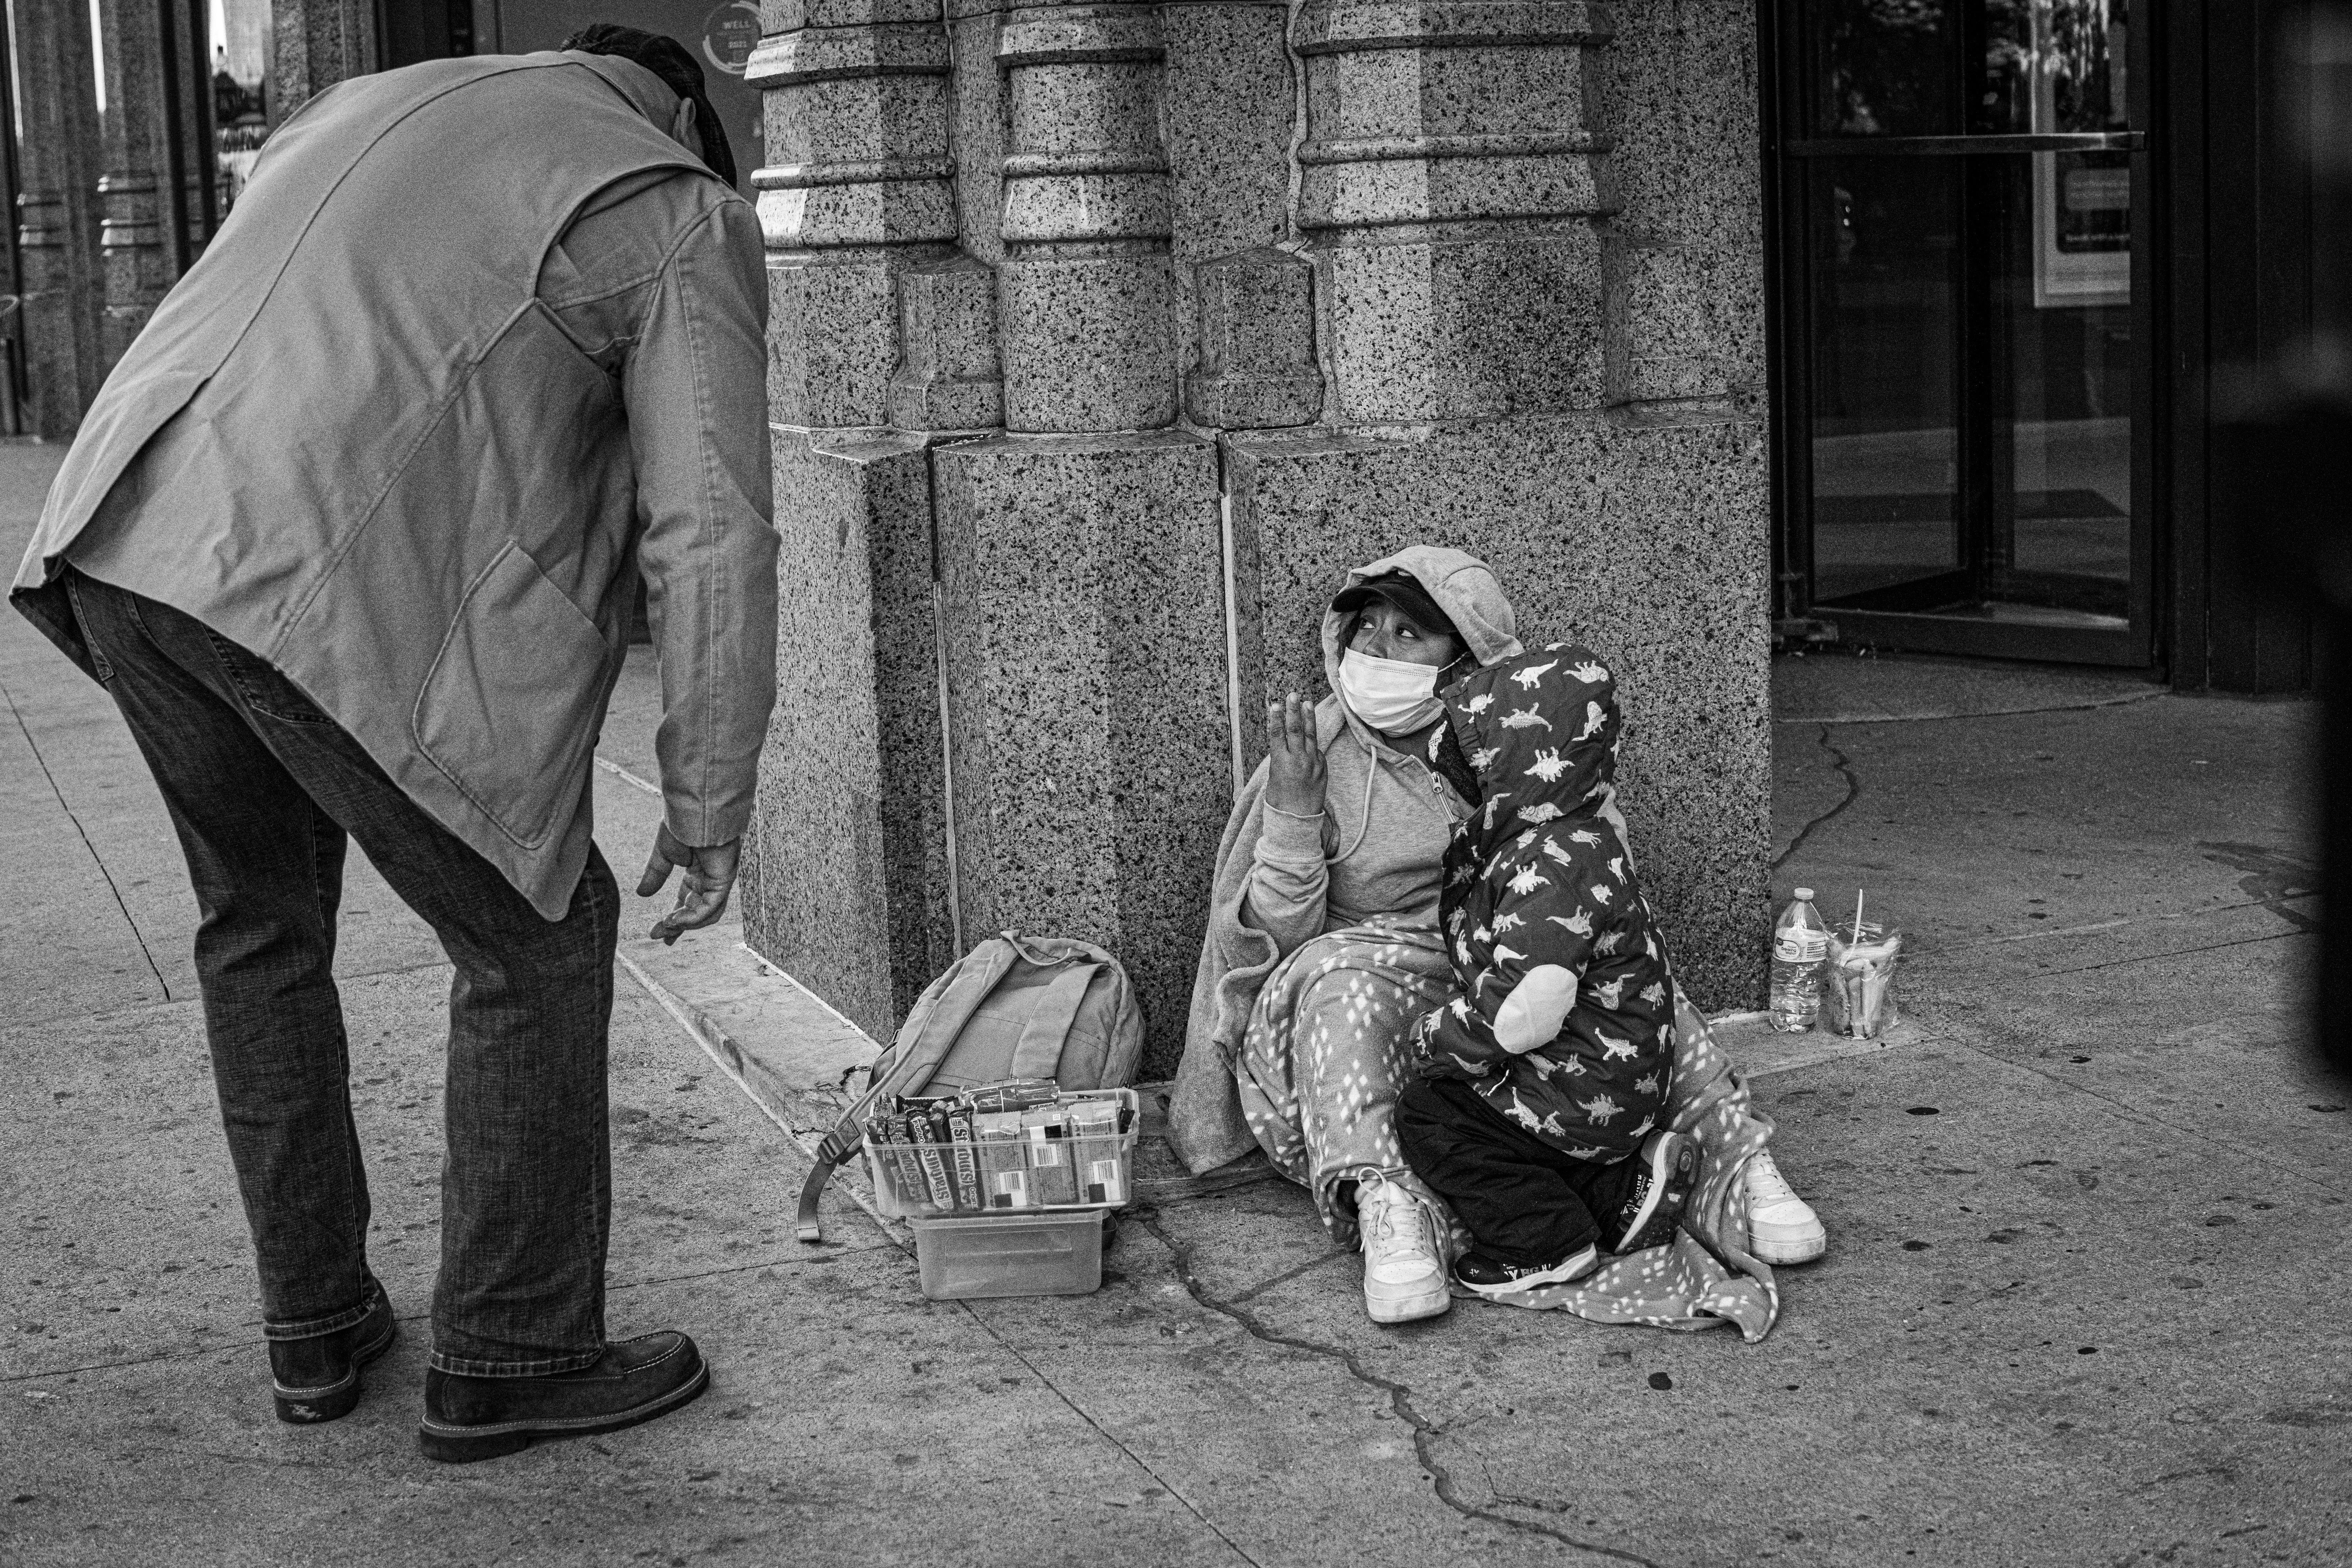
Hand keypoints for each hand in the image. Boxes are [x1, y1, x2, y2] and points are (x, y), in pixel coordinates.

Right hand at [636, 824, 741, 944]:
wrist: (692, 810)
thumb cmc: (681, 824)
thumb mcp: (663, 854)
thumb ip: (655, 874)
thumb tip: (642, 894)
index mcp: (698, 874)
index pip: (688, 903)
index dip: (674, 920)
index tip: (659, 933)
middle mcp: (710, 879)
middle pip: (697, 912)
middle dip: (678, 927)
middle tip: (661, 937)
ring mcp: (719, 880)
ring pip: (706, 914)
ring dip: (685, 924)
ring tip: (666, 927)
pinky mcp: (723, 879)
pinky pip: (710, 906)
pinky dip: (693, 917)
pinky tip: (675, 920)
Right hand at [1263, 691, 1326, 817]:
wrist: (1298, 819)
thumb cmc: (1280, 800)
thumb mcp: (1274, 776)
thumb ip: (1281, 758)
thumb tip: (1286, 744)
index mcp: (1281, 763)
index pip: (1278, 734)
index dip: (1276, 718)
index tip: (1275, 704)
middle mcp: (1298, 760)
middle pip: (1295, 730)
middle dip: (1293, 710)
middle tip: (1293, 695)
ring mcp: (1313, 763)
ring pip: (1310, 735)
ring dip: (1307, 717)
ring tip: (1306, 702)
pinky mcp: (1322, 767)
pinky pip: (1316, 750)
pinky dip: (1311, 741)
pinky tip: (1308, 733)